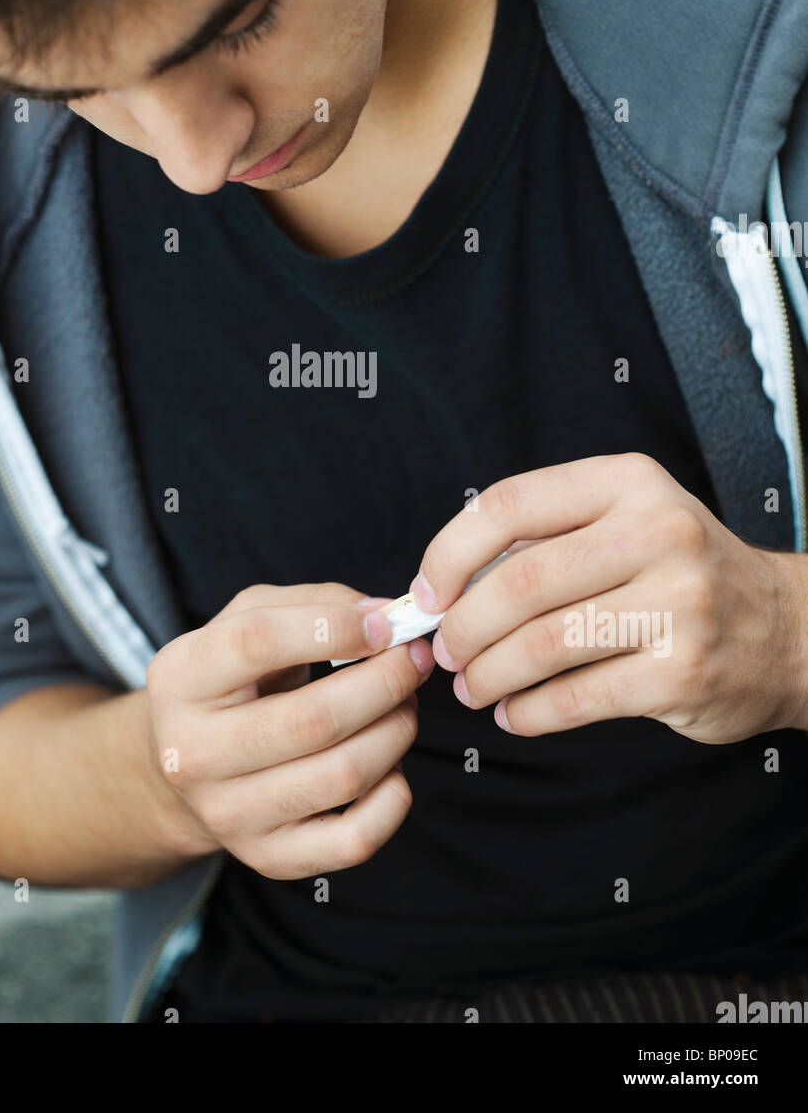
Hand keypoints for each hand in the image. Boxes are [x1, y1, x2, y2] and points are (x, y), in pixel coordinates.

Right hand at [145, 582, 434, 879]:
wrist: (185, 762)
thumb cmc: (231, 679)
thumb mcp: (248, 620)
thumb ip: (314, 603)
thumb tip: (386, 617)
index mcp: (180, 678)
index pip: (258, 641)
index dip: (335, 626)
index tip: (387, 624)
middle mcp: (192, 753)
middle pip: (314, 719)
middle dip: (386, 683)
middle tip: (413, 662)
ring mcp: (228, 814)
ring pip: (343, 776)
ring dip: (397, 732)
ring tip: (404, 706)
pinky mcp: (267, 857)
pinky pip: (353, 840)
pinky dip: (393, 799)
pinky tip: (391, 767)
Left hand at [407, 452, 807, 743]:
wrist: (788, 629)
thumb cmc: (677, 573)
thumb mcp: (622, 521)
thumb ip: (541, 540)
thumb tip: (438, 588)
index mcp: (626, 482)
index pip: (509, 506)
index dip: (449, 553)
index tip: (426, 593)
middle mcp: (657, 532)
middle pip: (518, 584)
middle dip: (464, 627)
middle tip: (446, 653)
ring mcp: (677, 603)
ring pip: (542, 645)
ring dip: (489, 675)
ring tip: (474, 689)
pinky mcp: (684, 672)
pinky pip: (576, 698)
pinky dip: (529, 713)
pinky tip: (515, 715)